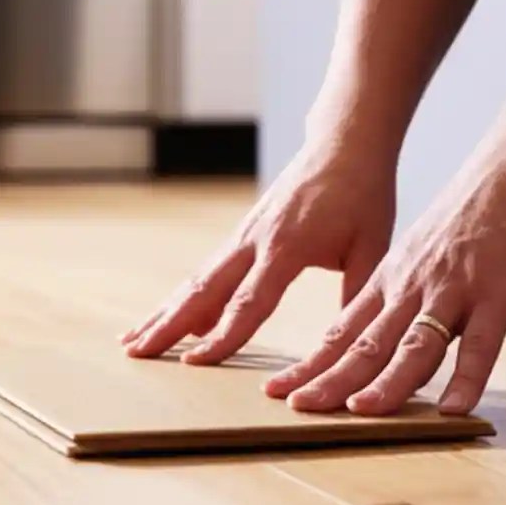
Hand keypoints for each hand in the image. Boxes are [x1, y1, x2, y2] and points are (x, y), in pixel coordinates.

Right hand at [122, 142, 395, 363]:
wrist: (345, 142)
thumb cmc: (364, 194)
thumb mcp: (372, 246)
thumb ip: (355, 295)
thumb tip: (352, 347)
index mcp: (287, 247)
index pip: (248, 302)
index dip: (222, 336)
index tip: (194, 362)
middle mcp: (254, 241)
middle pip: (202, 290)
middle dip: (168, 325)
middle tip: (136, 354)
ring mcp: (244, 236)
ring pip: (197, 281)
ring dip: (164, 312)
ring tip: (133, 342)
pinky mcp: (243, 234)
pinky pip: (209, 271)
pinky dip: (186, 298)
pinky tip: (171, 320)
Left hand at [264, 155, 505, 415]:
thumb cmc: (480, 207)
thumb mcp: (426, 248)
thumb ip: (408, 288)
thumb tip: (392, 328)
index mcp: (394, 277)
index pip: (344, 331)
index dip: (313, 364)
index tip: (279, 390)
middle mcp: (414, 285)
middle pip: (366, 343)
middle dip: (330, 379)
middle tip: (298, 408)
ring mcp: (455, 289)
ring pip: (415, 345)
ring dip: (388, 382)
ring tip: (361, 413)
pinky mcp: (500, 292)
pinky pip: (482, 343)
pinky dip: (468, 378)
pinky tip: (455, 409)